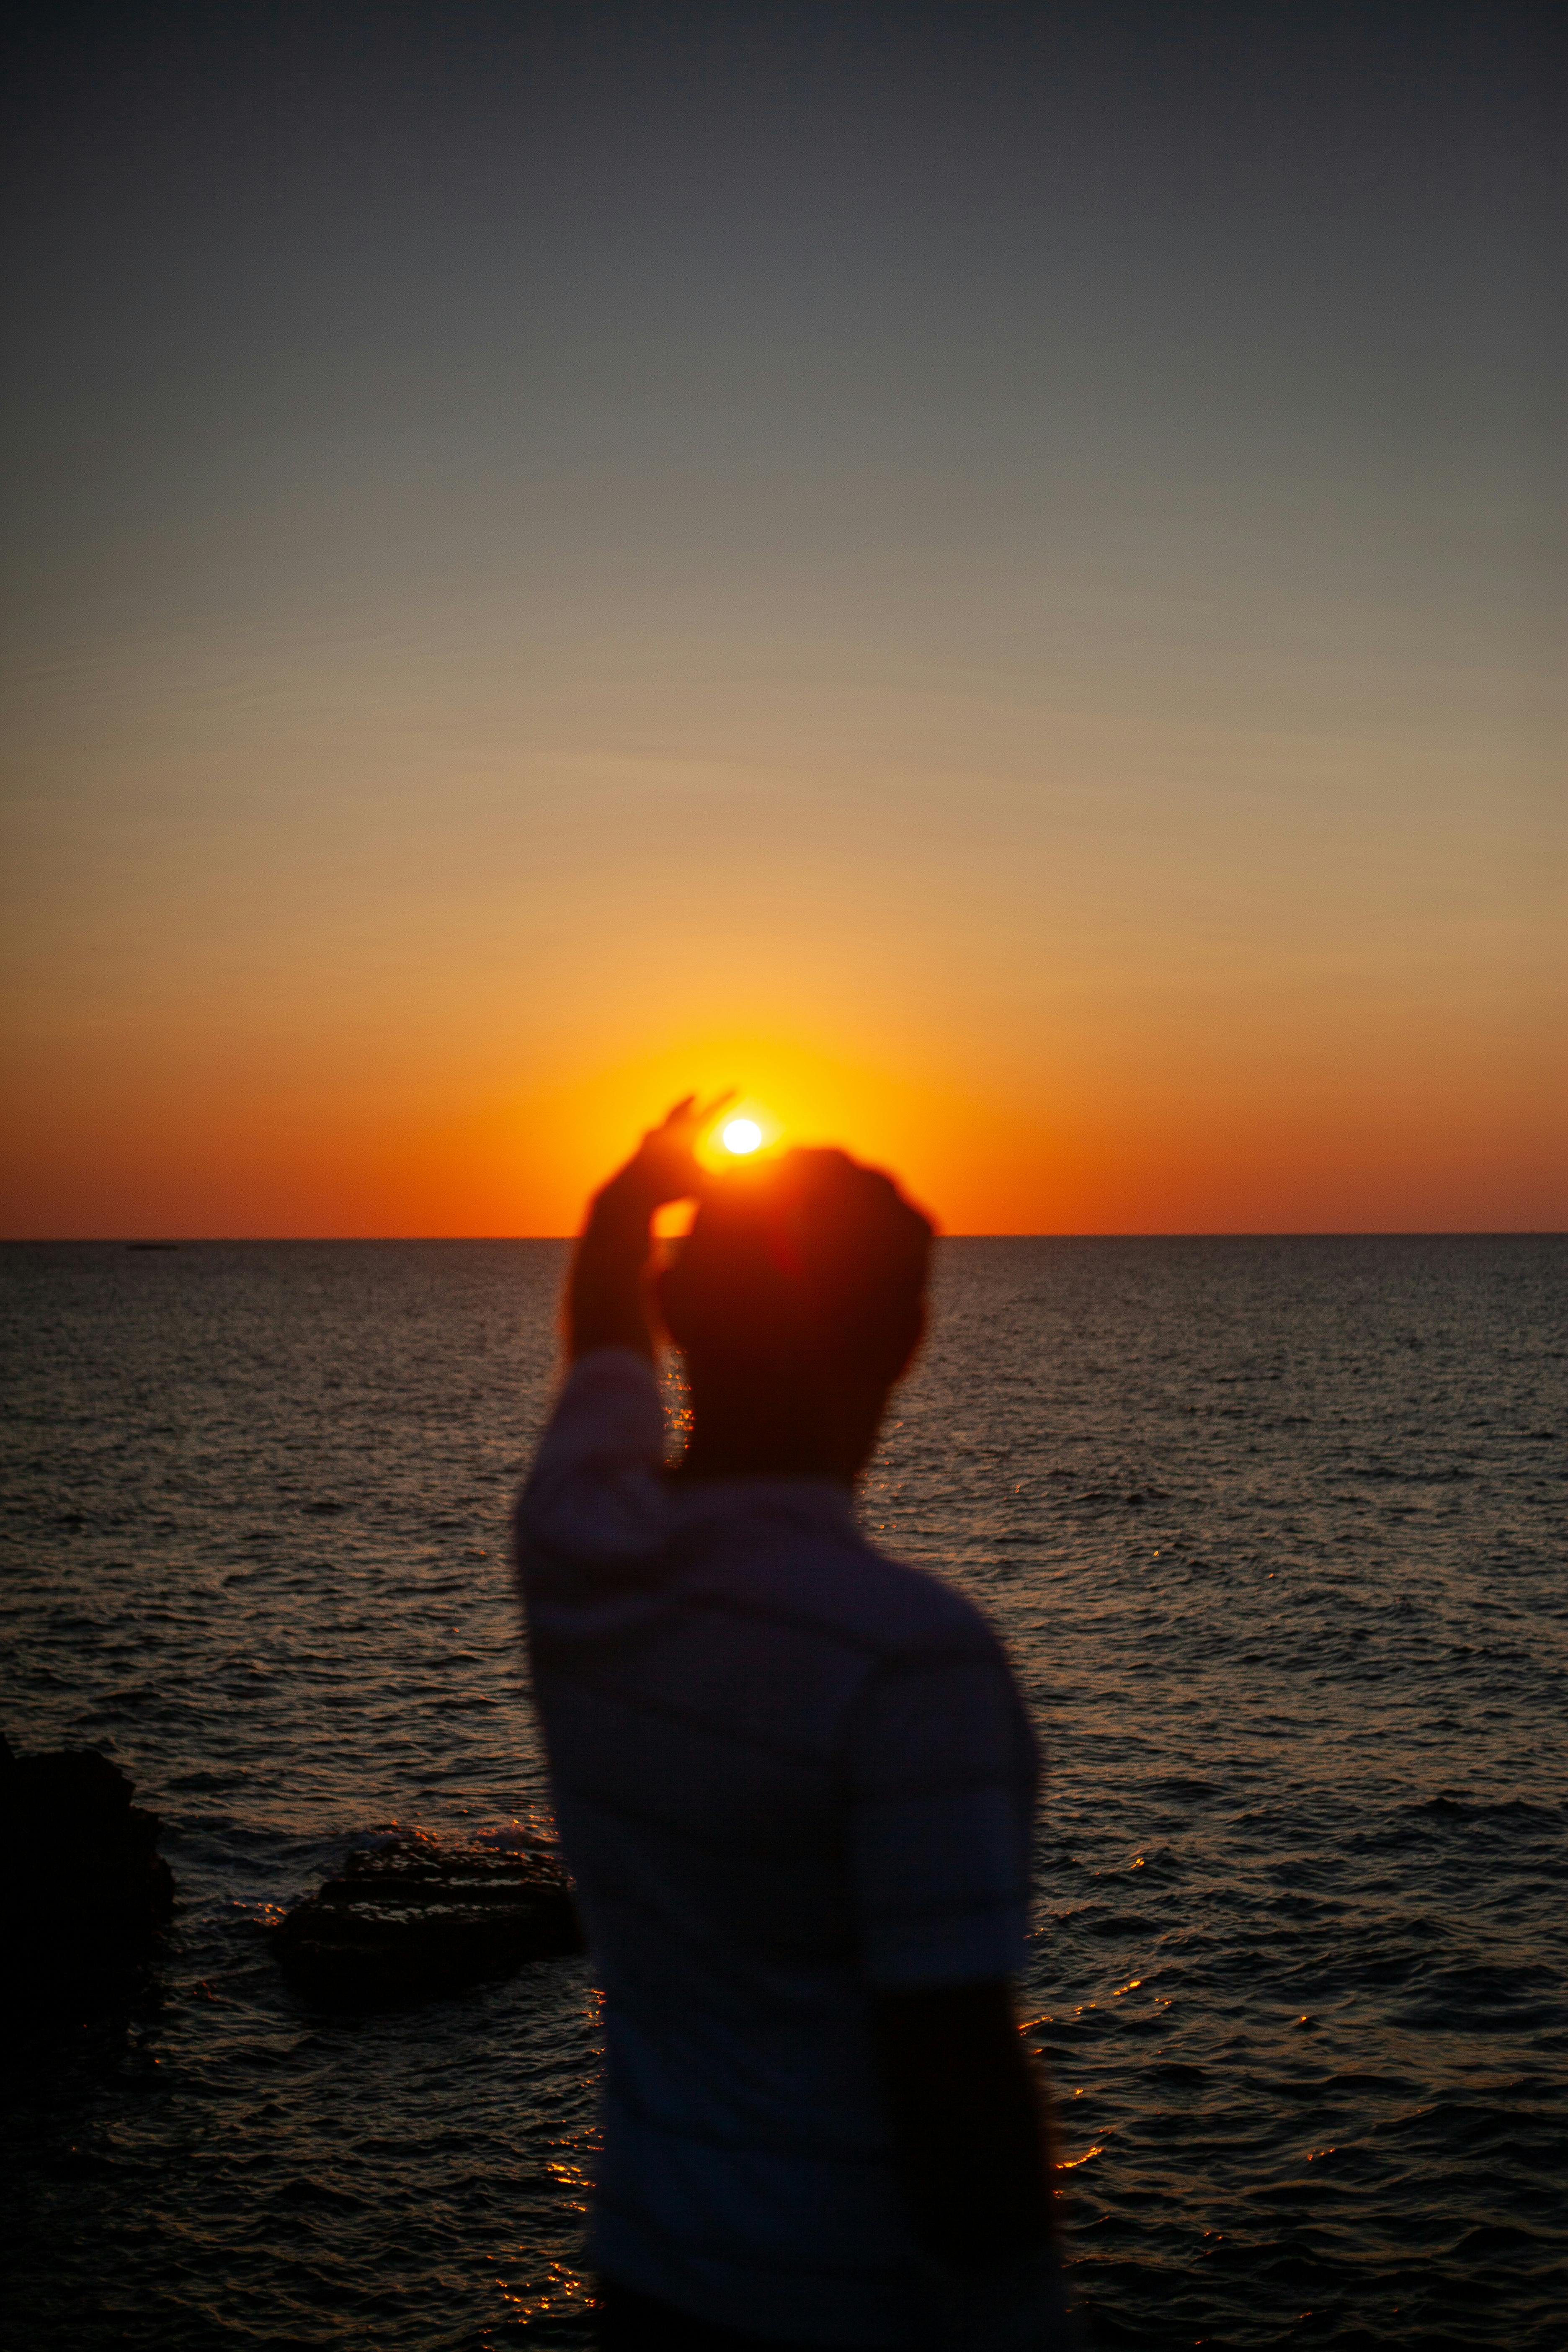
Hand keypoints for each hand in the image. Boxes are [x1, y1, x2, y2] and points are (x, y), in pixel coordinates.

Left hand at [602, 1091, 734, 1211]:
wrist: (633, 1192)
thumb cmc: (671, 1191)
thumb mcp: (702, 1188)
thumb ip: (716, 1179)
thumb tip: (727, 1171)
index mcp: (689, 1134)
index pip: (713, 1111)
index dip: (725, 1100)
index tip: (736, 1088)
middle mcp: (670, 1131)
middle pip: (683, 1109)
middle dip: (691, 1101)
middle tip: (695, 1094)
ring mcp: (654, 1138)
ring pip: (664, 1120)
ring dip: (671, 1114)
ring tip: (676, 1109)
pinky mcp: (642, 1148)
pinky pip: (649, 1136)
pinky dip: (653, 1134)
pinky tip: (650, 1132)